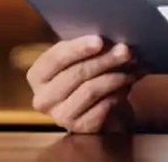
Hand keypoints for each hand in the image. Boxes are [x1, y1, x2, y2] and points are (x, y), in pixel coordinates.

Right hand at [26, 36, 141, 133]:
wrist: (95, 107)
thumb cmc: (85, 75)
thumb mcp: (80, 58)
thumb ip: (88, 49)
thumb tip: (114, 43)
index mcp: (37, 75)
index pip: (56, 58)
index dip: (78, 48)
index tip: (100, 40)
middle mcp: (43, 98)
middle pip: (76, 73)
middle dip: (104, 60)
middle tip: (125, 51)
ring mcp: (60, 116)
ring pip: (91, 90)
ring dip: (115, 76)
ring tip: (130, 67)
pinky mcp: (79, 128)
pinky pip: (102, 107)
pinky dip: (117, 94)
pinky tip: (125, 86)